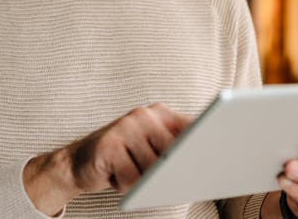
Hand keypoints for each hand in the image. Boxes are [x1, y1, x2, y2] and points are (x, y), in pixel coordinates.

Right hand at [23, 103, 191, 214]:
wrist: (77, 162)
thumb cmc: (122, 159)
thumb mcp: (150, 149)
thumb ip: (173, 150)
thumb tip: (202, 165)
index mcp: (160, 113)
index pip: (191, 127)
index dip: (203, 142)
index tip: (220, 154)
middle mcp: (144, 115)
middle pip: (174, 153)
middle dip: (170, 172)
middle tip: (160, 179)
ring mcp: (125, 127)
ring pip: (153, 170)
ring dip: (141, 182)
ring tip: (126, 171)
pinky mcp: (109, 145)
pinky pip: (132, 179)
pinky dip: (125, 185)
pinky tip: (113, 175)